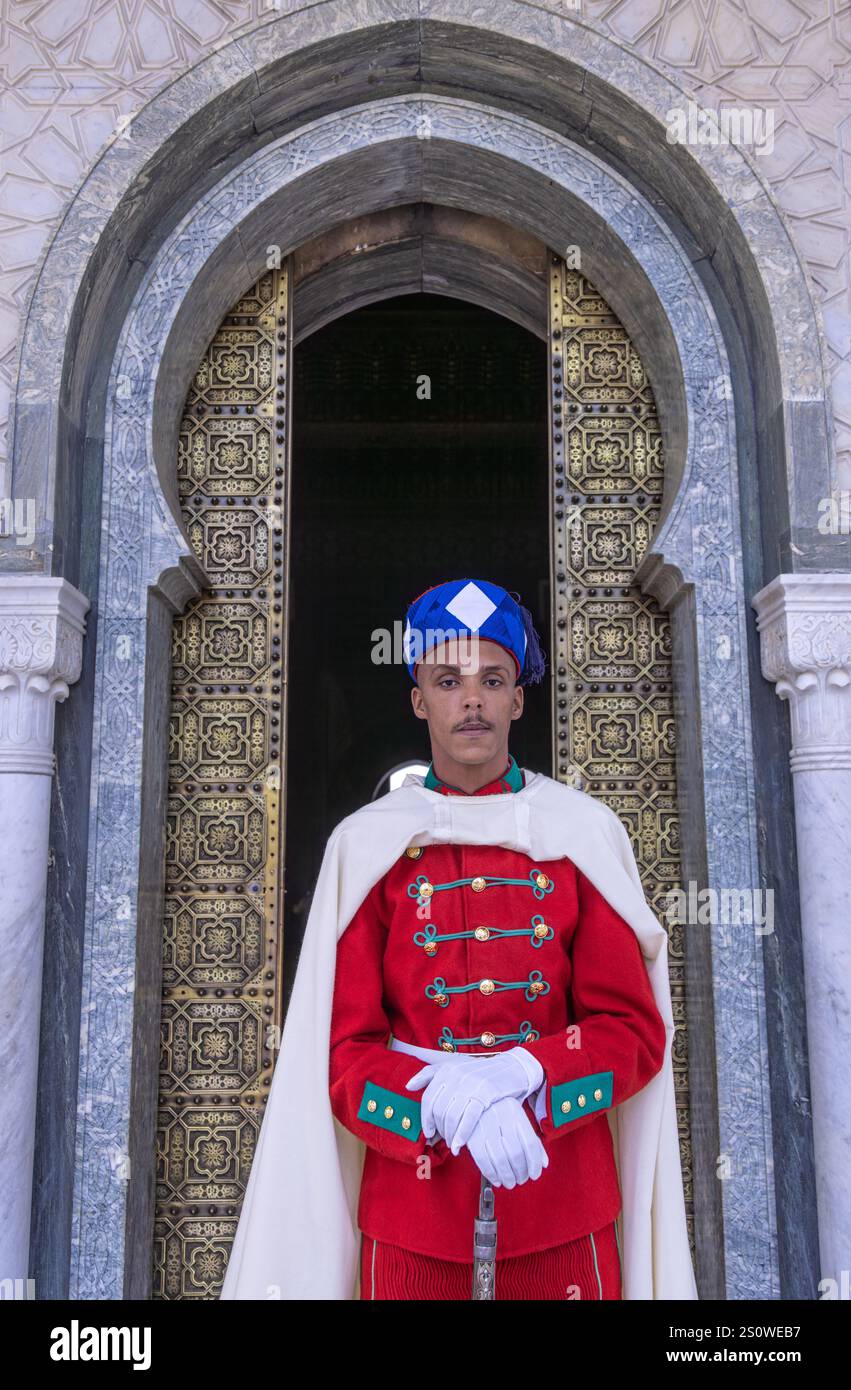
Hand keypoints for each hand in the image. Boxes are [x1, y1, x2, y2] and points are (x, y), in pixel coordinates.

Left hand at [405, 1047, 543, 1152]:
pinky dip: (461, 1135)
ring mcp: (470, 1084)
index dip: (425, 1119)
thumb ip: (430, 1074)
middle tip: (443, 1140)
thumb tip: (408, 1086)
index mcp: (446, 1069)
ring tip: (452, 1144)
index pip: (428, 1099)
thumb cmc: (481, 1072)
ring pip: (451, 1116)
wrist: (513, 1068)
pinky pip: (468, 1119)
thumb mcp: (455, 1067)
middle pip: (438, 1110)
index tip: (429, 1132)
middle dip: (438, 1130)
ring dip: (449, 1135)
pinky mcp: (485, 1093)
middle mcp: (456, 1075)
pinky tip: (459, 1146)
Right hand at [465, 1097, 548, 1187]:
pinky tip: (497, 1179)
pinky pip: (482, 1160)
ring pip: (500, 1159)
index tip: (535, 1175)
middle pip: (515, 1153)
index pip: (531, 1143)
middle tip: (521, 1179)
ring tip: (510, 1182)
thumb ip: (533, 1140)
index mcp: (515, 1112)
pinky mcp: (471, 1135)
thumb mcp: (517, 1120)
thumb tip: (544, 1164)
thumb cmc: (500, 1113)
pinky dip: (491, 1174)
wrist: (474, 1100)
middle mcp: (501, 1117)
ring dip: (507, 1176)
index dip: (534, 1163)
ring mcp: (484, 1126)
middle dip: (520, 1172)